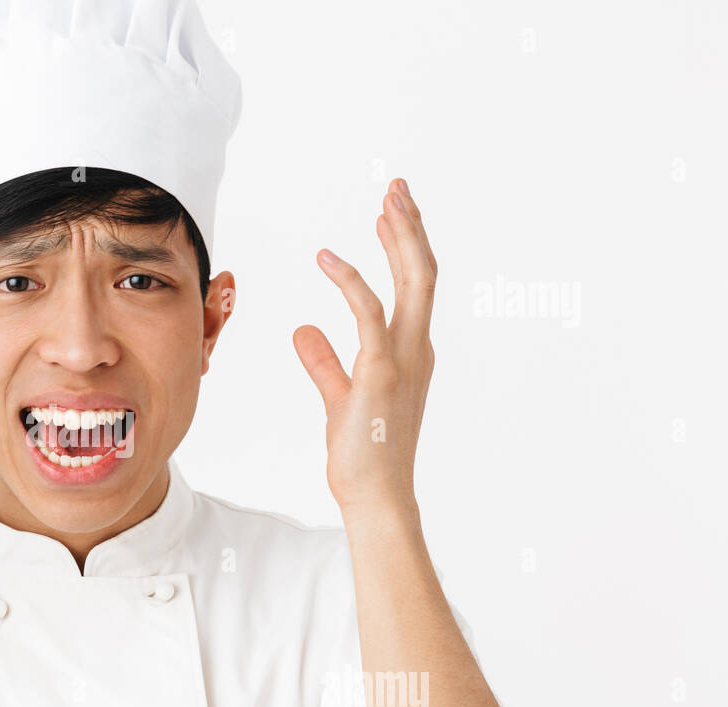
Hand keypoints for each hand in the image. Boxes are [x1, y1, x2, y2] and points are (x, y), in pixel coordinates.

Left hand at [292, 178, 435, 517]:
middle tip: (397, 188)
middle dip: (411, 227)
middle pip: (423, 273)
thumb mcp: (340, 398)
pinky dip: (350, 280)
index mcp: (411, 353)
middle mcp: (416, 349)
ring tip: (385, 203)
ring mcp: (404, 360)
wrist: (376, 497)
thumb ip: (324, 362)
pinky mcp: (380, 373)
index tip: (389, 214)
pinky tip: (327, 257)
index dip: (405, 246)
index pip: (415, 286)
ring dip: (400, 239)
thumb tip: (304, 331)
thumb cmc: (362, 454)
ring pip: (413, 283)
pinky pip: (369, 315)